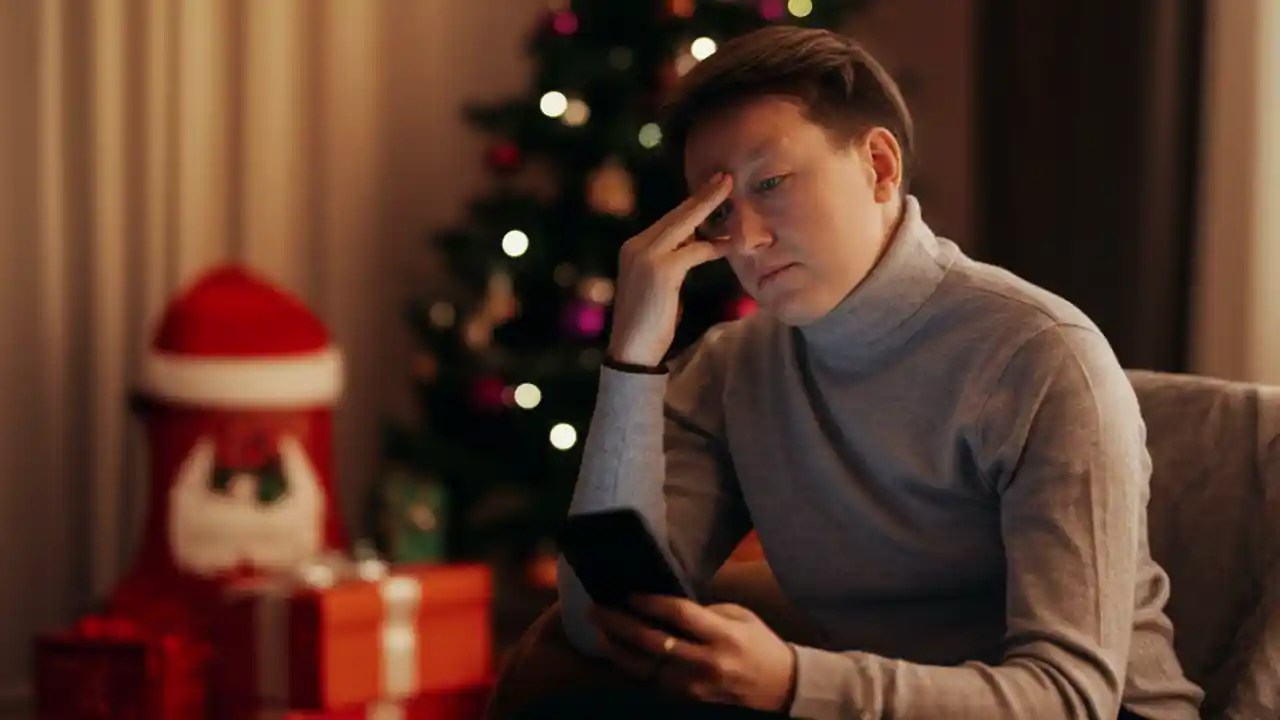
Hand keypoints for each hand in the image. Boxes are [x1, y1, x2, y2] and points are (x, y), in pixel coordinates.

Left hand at [587, 595, 796, 711]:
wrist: (780, 687)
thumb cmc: (759, 643)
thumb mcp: (739, 616)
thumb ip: (704, 611)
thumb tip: (667, 603)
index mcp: (722, 635)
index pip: (679, 615)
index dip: (650, 602)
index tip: (627, 592)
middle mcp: (706, 662)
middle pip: (654, 642)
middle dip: (620, 624)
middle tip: (596, 610)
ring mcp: (695, 686)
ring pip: (646, 668)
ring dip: (619, 649)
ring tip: (600, 631)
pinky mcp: (688, 700)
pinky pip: (653, 683)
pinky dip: (634, 668)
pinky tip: (620, 653)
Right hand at [607, 173, 733, 365]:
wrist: (631, 350)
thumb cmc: (648, 323)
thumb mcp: (659, 286)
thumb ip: (671, 262)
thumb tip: (695, 245)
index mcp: (633, 248)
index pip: (668, 221)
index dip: (691, 205)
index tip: (710, 189)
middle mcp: (636, 246)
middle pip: (676, 215)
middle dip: (703, 196)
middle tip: (726, 178)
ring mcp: (646, 256)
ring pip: (684, 225)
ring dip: (710, 210)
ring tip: (732, 193)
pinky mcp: (661, 270)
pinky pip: (695, 251)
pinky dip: (714, 247)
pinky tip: (730, 245)